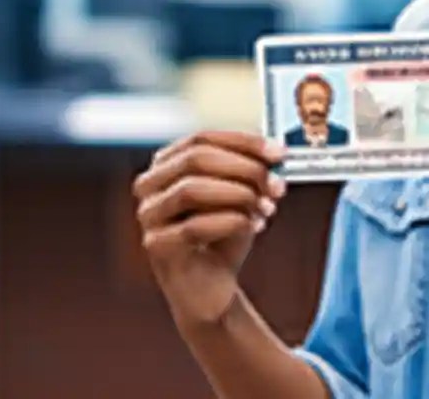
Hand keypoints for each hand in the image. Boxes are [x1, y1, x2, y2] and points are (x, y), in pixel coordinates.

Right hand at [133, 131, 287, 327]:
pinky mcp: (156, 246)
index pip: (202, 138)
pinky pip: (194, 227)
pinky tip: (252, 227)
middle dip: (244, 168)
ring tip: (266, 209)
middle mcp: (150, 186)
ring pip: (191, 189)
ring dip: (238, 195)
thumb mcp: (241, 197)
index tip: (279, 153)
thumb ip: (252, 173)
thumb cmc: (224, 236)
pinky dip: (231, 222)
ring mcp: (149, 216)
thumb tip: (275, 155)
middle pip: (195, 159)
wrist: (210, 288)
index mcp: (168, 164)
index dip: (243, 142)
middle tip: (276, 185)